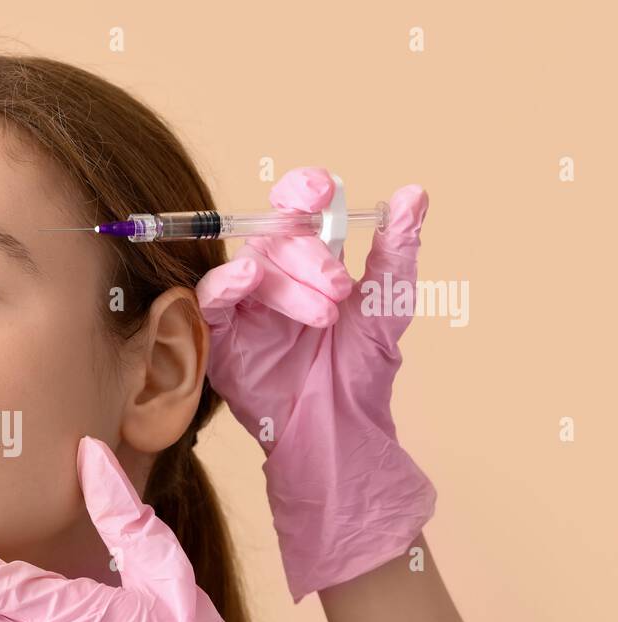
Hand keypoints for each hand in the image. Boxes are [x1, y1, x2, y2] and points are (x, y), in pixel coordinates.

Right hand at [195, 166, 436, 602]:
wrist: (341, 431)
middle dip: (310, 255)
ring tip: (323, 316)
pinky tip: (247, 282)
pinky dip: (225, 283)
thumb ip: (396, 251)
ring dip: (287, 282)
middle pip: (275, 235)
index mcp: (308, 260)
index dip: (303, 189)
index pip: (295, 206)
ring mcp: (243, 306)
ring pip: (250, 264)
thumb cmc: (359, 373)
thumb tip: (413, 193)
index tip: (323, 190)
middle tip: (340, 292)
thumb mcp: (387, 306)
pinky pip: (209, 298)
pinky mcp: (219, 338)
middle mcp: (271, 277)